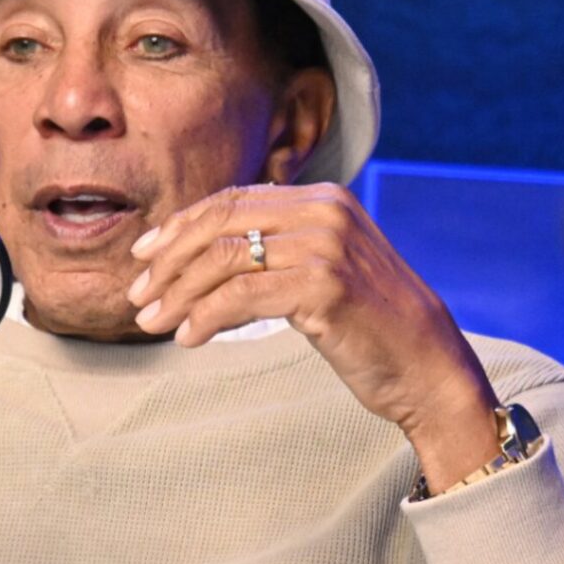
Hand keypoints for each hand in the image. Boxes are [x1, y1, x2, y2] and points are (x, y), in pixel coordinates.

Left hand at [127, 183, 505, 481]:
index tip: (143, 256)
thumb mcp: (321, 269)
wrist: (426, 364)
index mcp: (322, 198)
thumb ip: (276, 250)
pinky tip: (188, 338)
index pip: (232, 201)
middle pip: (220, 224)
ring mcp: (326, 247)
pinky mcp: (323, 287)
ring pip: (224, 261)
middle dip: (168, 260)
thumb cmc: (368, 325)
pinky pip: (241, 297)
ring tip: (152, 323)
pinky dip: (205, 317)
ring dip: (177, 294)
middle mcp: (324, 212)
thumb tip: (202, 256)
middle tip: (137, 295)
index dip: (180, 227)